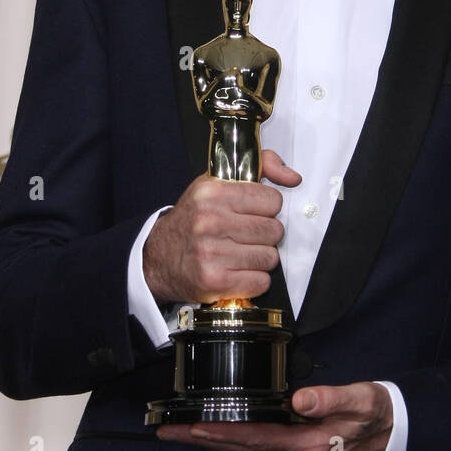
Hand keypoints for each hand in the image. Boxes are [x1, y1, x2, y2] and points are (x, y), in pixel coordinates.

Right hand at [142, 149, 301, 303]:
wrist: (157, 258)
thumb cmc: (193, 220)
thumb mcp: (217, 184)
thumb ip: (261, 168)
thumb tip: (293, 178)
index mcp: (212, 193)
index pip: (272, 200)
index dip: (267, 208)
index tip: (253, 213)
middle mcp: (210, 221)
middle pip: (274, 230)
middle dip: (266, 235)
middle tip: (246, 236)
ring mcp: (211, 252)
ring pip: (270, 257)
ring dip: (260, 259)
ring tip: (240, 254)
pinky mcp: (214, 281)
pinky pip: (260, 281)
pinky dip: (254, 280)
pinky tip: (237, 271)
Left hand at [157, 382, 393, 450]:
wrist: (397, 435)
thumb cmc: (378, 414)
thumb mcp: (361, 400)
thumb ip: (330, 398)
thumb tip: (300, 400)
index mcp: (307, 444)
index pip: (254, 438)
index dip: (221, 431)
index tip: (192, 425)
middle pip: (239, 449)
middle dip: (202, 440)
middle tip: (169, 430)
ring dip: (212, 442)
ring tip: (183, 431)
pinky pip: (256, 450)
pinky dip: (231, 442)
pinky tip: (219, 436)